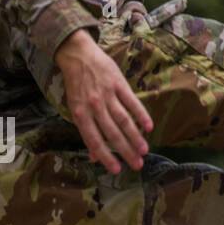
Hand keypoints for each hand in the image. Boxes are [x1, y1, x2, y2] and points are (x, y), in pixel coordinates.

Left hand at [54, 28, 152, 172]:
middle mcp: (94, 106)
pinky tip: (149, 127)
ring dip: (135, 137)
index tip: (117, 170)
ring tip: (144, 150)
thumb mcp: (75, 107)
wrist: (78, 55)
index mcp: (80, 114)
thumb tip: (94, 156)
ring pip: (124, 120)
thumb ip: (86, 130)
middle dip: (126, 151)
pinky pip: (132, 102)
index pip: (94, 140)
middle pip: (112, 133)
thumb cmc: (76, 85)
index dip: (105, 156)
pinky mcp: (118, 83)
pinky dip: (141, 115)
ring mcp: (107, 94)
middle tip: (137, 165)